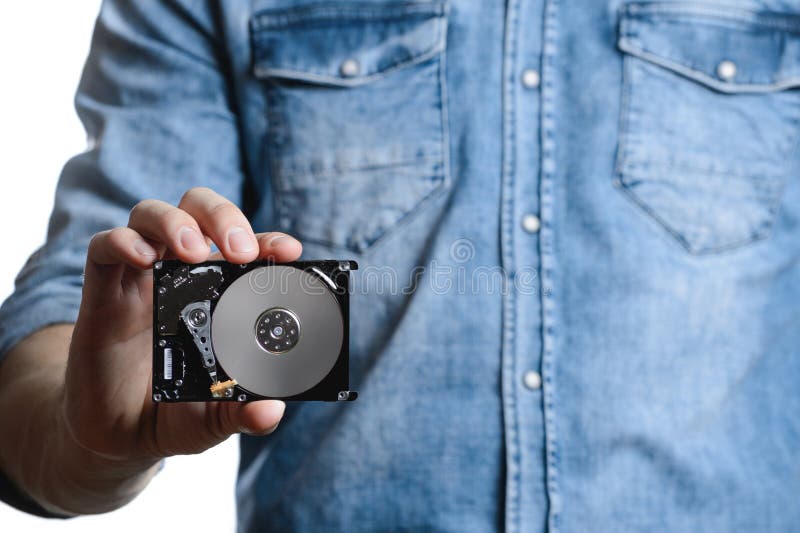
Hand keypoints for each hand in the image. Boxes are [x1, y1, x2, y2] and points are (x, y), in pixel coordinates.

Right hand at [65, 187, 301, 460]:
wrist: (115, 434)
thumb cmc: (172, 411)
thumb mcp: (213, 417)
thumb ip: (241, 413)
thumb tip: (271, 412)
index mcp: (219, 291)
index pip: (246, 248)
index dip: (268, 241)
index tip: (289, 251)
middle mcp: (182, 274)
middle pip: (199, 210)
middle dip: (223, 216)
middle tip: (240, 250)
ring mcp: (140, 277)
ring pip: (152, 215)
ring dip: (176, 222)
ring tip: (194, 252)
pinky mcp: (103, 291)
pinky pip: (105, 247)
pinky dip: (123, 242)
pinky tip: (144, 259)